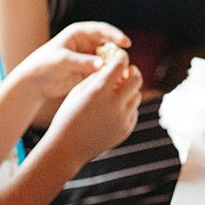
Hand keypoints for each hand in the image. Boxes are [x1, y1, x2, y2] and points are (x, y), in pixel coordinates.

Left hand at [18, 24, 128, 103]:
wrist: (34, 83)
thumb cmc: (44, 66)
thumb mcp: (62, 61)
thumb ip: (82, 62)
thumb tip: (103, 65)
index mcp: (79, 33)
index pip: (102, 30)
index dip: (116, 35)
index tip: (126, 43)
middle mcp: (86, 42)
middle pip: (109, 44)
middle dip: (118, 53)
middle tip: (125, 64)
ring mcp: (89, 56)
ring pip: (109, 59)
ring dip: (116, 66)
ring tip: (122, 76)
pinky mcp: (90, 70)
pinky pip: (105, 70)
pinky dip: (111, 75)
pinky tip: (116, 83)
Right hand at [45, 54, 142, 171]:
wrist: (67, 148)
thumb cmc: (68, 116)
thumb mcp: (78, 92)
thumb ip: (97, 77)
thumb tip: (113, 65)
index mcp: (99, 91)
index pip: (120, 65)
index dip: (121, 57)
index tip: (119, 56)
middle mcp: (114, 104)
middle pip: (137, 78)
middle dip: (132, 71)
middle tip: (126, 72)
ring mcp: (122, 118)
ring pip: (137, 95)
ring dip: (129, 91)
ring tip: (115, 93)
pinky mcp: (126, 130)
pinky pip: (133, 111)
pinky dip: (126, 107)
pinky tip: (112, 110)